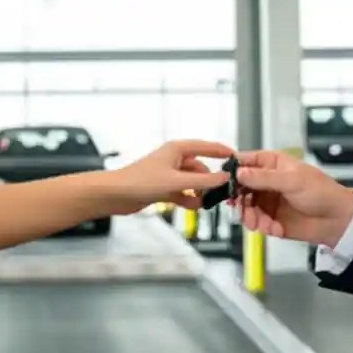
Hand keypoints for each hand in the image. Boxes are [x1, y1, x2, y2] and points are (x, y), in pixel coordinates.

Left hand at [107, 139, 232, 214]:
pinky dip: (189, 199)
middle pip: (201, 167)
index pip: (206, 146)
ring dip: (200, 192)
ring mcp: (169, 174)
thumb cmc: (139, 181)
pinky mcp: (163, 187)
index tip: (237, 157)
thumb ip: (203, 181)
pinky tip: (194, 206)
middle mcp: (174, 159)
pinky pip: (183, 192)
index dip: (222, 151)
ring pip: (193, 182)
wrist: (115, 195)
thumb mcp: (176, 182)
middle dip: (211, 180)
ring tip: (207, 202)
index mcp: (177, 149)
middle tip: (223, 191)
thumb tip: (224, 178)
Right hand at [231, 150, 352, 247]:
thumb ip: (264, 178)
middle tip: (242, 210)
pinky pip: (256, 222)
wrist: (337, 221)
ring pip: (245, 207)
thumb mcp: (292, 181)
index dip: (233, 171)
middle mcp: (266, 181)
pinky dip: (263, 227)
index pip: (245, 162)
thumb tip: (239, 173)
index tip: (225, 182)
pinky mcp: (270, 219)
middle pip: (240, 187)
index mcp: (272, 164)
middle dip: (240, 201)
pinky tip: (275, 229)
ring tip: (261, 224)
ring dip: (251, 217)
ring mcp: (267, 200)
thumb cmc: (321, 192)